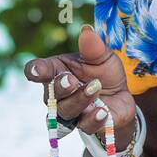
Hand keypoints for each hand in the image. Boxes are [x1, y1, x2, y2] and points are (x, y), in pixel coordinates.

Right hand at [24, 24, 136, 144]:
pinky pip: (85, 126)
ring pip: (66, 111)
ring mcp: (71, 111)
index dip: (35, 71)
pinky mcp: (87, 125)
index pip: (37, 71)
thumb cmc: (104, 72)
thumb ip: (93, 47)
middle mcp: (58, 94)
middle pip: (50, 94)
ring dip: (80, 99)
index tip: (39, 70)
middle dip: (61, 87)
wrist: (121, 96)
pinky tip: (103, 111)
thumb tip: (87, 30)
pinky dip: (93, 119)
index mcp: (57, 71)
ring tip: (96, 88)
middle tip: (72, 80)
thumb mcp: (102, 56)